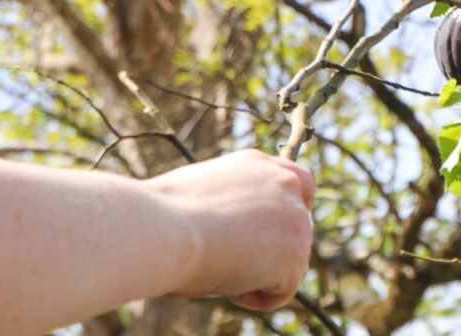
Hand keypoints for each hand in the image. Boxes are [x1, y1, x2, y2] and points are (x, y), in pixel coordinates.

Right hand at [146, 150, 315, 309]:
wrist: (162, 229)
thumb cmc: (160, 216)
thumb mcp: (199, 197)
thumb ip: (230, 206)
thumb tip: (230, 232)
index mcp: (258, 164)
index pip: (299, 184)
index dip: (289, 213)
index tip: (273, 237)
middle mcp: (284, 183)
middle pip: (299, 228)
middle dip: (271, 252)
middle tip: (226, 260)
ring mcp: (297, 219)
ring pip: (287, 263)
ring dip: (254, 274)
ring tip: (215, 263)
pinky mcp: (296, 255)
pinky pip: (280, 292)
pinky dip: (252, 297)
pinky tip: (223, 280)